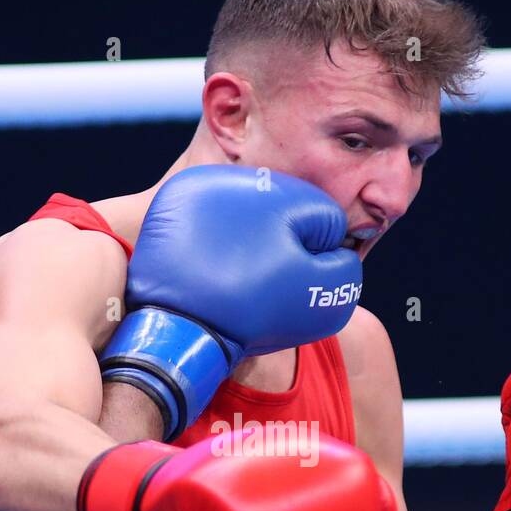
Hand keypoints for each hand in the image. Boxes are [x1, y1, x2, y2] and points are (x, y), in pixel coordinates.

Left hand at [100, 165, 361, 438]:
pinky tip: (211, 275)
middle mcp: (231, 175)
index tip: (293, 284)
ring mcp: (192, 191)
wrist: (177, 335)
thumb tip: (336, 251)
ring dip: (249, 245)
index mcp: (274, 187)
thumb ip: (344, 268)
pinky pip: (207, 227)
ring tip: (236, 281)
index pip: (323, 218)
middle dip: (283, 246)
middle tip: (264, 284)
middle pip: (282, 212)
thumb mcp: (322, 300)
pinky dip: (214, 248)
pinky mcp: (166, 212)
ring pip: (244, 218)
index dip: (318, 258)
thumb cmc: (255, 314)